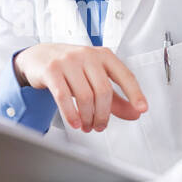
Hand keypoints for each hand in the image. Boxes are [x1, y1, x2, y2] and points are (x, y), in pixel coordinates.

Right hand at [12, 43, 147, 131]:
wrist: (39, 56)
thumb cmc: (71, 67)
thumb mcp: (95, 78)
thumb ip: (116, 97)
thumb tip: (135, 113)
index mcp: (103, 55)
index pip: (124, 75)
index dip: (135, 93)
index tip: (142, 108)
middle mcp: (87, 55)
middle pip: (103, 91)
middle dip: (103, 114)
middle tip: (100, 126)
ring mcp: (68, 61)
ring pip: (85, 96)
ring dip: (88, 117)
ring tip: (87, 126)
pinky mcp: (52, 70)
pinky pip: (64, 97)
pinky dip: (71, 114)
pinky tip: (75, 122)